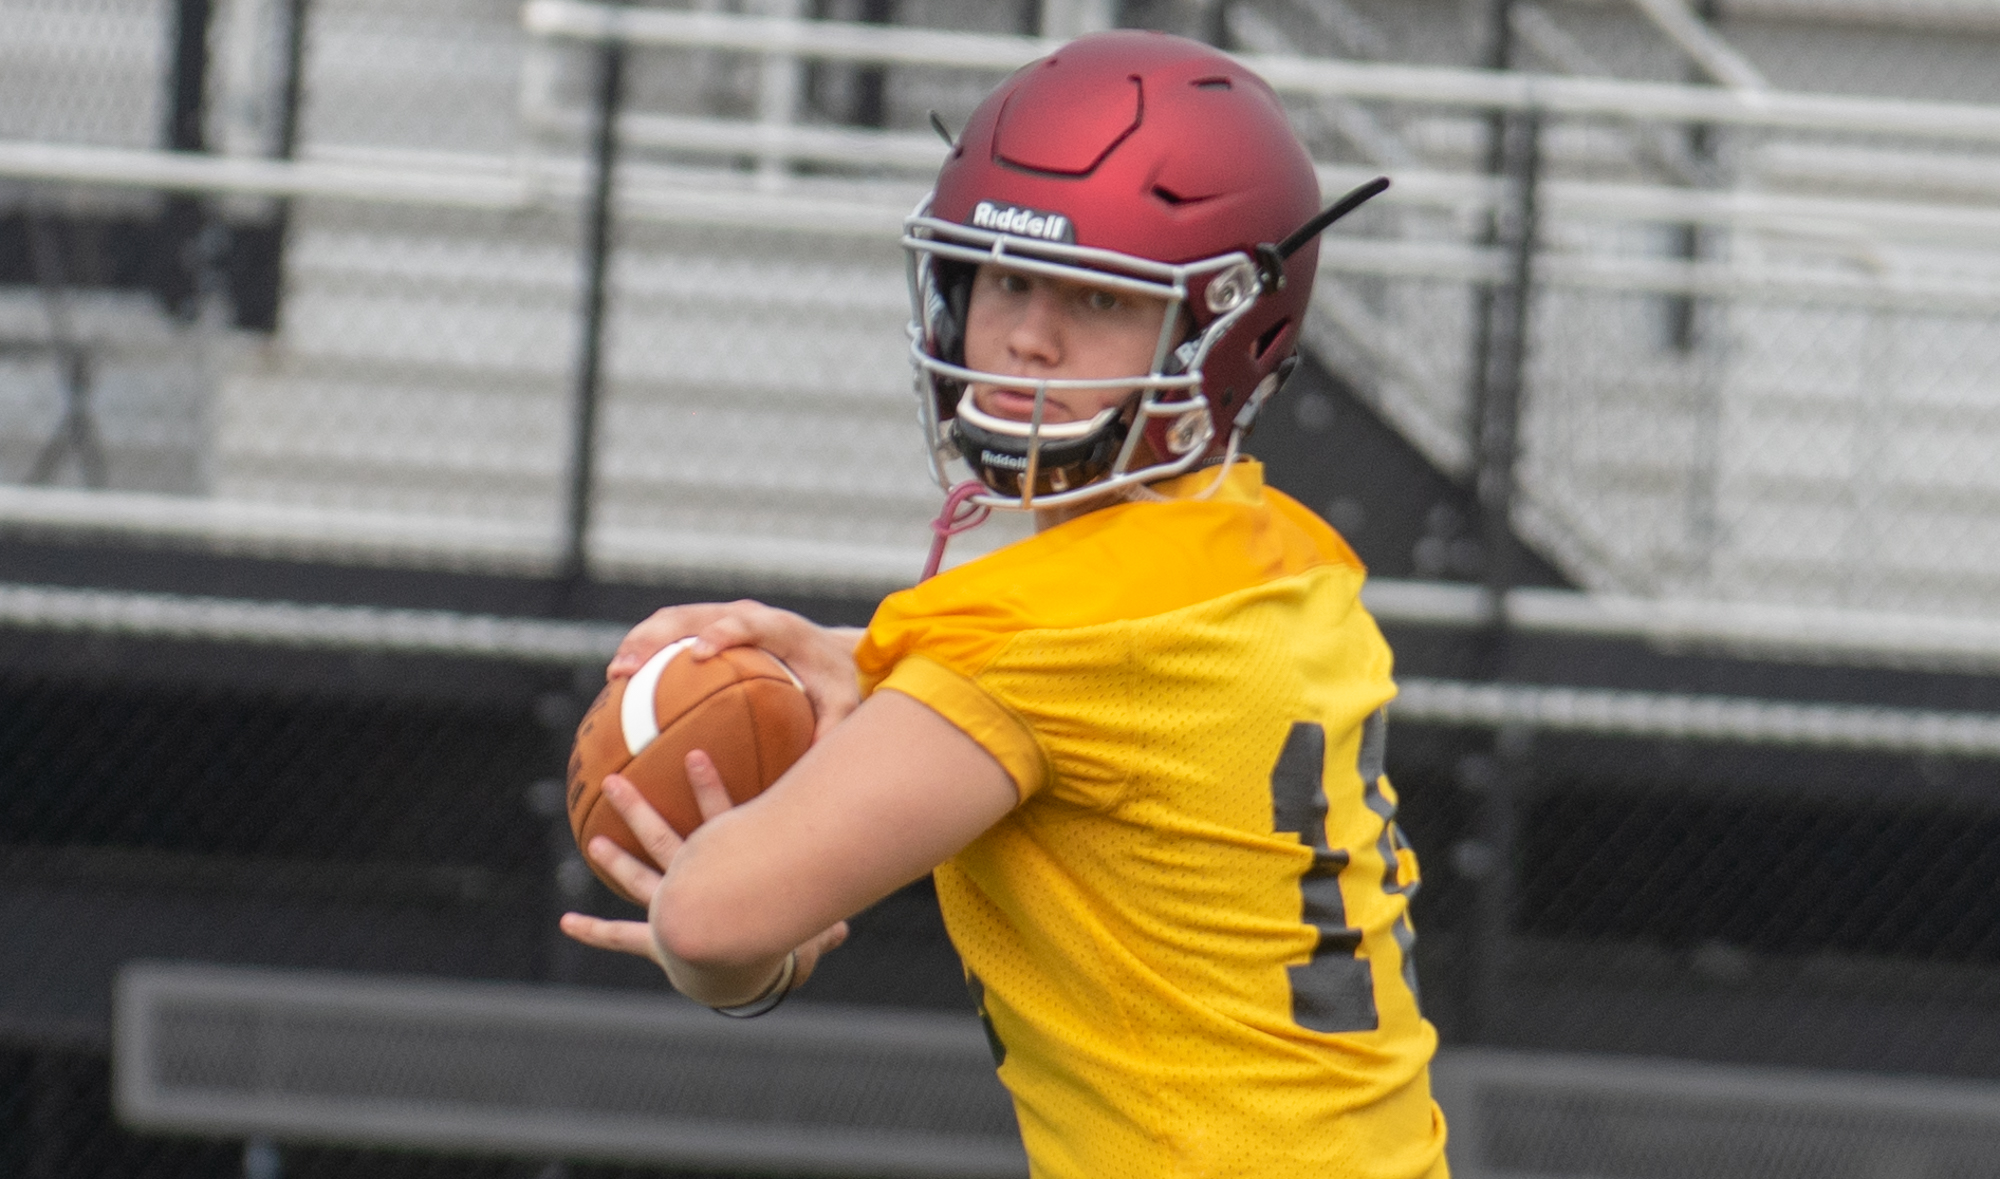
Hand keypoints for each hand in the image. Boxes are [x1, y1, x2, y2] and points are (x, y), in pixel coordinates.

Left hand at [558, 750, 847, 1004]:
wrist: (732, 964)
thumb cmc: (774, 945)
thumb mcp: (808, 930)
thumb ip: (824, 929)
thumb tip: (849, 927)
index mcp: (723, 871)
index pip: (718, 819)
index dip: (706, 786)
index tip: (694, 755)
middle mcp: (692, 885)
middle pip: (663, 839)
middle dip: (639, 811)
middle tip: (614, 782)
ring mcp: (670, 912)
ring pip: (639, 877)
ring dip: (616, 857)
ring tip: (593, 839)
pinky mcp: (654, 941)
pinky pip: (620, 936)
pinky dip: (594, 930)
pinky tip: (566, 923)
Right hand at [607, 600, 864, 742]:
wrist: (832, 653)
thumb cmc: (837, 683)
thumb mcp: (845, 706)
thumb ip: (831, 729)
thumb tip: (811, 767)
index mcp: (780, 627)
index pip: (747, 622)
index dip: (722, 632)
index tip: (698, 654)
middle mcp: (746, 615)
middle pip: (693, 615)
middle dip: (657, 637)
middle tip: (629, 669)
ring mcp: (722, 618)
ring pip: (672, 620)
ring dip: (640, 642)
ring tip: (614, 676)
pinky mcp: (707, 627)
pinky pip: (669, 634)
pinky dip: (644, 653)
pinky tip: (621, 686)